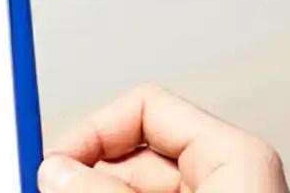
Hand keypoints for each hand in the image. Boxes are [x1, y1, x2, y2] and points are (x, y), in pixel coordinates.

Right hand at [38, 85, 288, 192]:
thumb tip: (57, 171)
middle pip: (132, 151)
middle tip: (54, 189)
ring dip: (94, 189)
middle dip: (88, 170)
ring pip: (133, 184)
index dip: (92, 129)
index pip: (144, 105)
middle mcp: (227, 174)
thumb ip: (105, 189)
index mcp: (234, 153)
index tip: (57, 162)